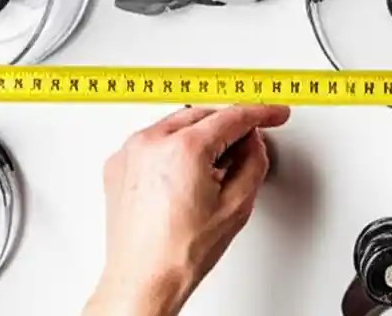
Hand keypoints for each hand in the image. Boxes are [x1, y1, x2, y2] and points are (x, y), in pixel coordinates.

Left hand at [84, 105, 290, 315]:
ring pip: (176, 124)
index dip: (260, 113)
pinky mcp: (118, 164)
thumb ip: (253, 162)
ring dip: (199, 136)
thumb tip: (252, 144)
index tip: (273, 113)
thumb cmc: (180, 252)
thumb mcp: (236, 205)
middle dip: (228, 126)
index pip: (232, 116)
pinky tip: (184, 175)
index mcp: (183, 149)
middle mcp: (151, 142)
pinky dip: (172, 149)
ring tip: (212, 169)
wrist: (144, 279)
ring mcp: (130, 152)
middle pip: (203, 115)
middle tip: (247, 145)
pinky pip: (153, 141)